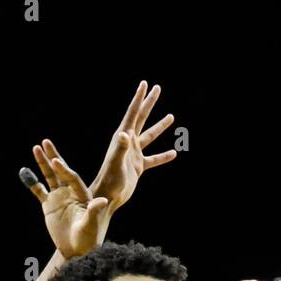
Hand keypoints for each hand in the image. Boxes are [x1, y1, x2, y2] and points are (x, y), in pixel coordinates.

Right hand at [21, 140, 110, 258]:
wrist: (77, 249)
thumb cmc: (89, 237)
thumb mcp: (92, 224)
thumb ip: (94, 211)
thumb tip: (102, 201)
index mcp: (82, 194)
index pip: (72, 178)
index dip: (64, 170)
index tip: (56, 161)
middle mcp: (70, 192)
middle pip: (60, 171)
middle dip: (53, 156)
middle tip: (45, 142)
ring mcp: (59, 197)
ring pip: (49, 176)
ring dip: (42, 163)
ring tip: (35, 148)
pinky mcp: (48, 205)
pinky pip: (38, 190)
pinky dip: (31, 182)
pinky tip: (24, 171)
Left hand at [89, 81, 176, 211]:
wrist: (107, 196)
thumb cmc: (109, 180)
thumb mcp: (116, 162)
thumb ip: (121, 148)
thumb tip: (125, 134)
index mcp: (122, 137)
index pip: (133, 113)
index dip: (139, 98)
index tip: (145, 84)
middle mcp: (128, 142)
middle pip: (141, 118)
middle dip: (149, 103)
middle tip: (157, 88)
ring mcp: (134, 154)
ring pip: (150, 136)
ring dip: (160, 126)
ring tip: (171, 116)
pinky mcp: (138, 167)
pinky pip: (153, 159)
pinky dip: (163, 156)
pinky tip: (173, 153)